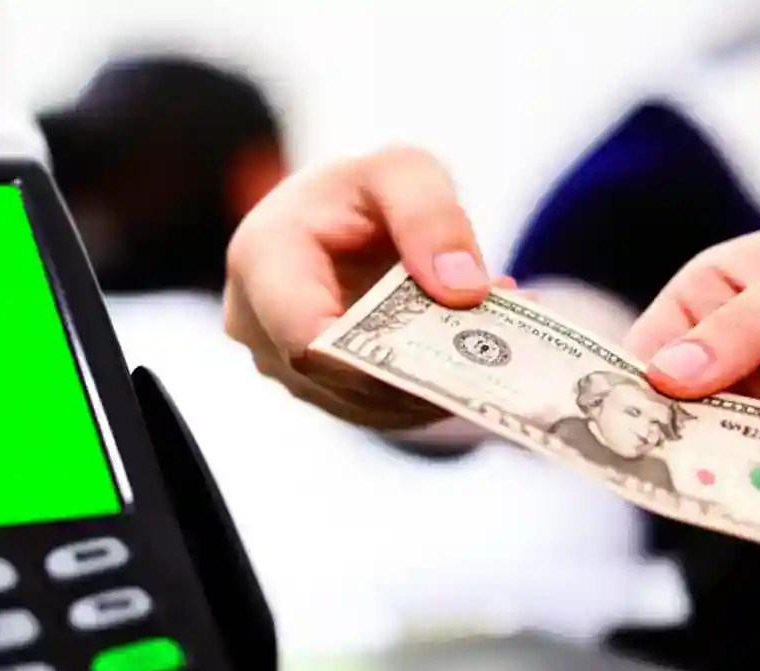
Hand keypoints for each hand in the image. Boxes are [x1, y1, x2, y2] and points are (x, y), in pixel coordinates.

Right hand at [225, 146, 505, 428]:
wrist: (336, 220)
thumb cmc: (361, 191)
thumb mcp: (401, 172)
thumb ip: (431, 217)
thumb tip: (463, 290)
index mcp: (263, 261)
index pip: (309, 338)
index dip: (379, 356)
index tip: (453, 343)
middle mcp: (258, 327)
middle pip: (344, 381)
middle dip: (426, 367)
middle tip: (501, 342)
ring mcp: (284, 368)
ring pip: (369, 404)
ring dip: (438, 381)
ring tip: (497, 338)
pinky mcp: (318, 392)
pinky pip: (379, 410)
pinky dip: (432, 389)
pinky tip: (473, 352)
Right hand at [623, 166, 759, 436]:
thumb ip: (745, 326)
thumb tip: (666, 379)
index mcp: (710, 300)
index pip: (647, 355)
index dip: (634, 395)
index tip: (635, 435)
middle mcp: (737, 356)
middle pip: (693, 420)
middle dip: (715, 444)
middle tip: (740, 460)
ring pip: (753, 451)